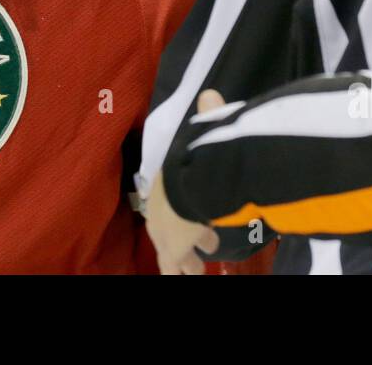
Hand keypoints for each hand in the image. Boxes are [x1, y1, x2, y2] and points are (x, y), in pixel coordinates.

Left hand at [145, 89, 226, 273]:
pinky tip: (189, 278)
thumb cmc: (202, 157)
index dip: (185, 202)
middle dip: (186, 232)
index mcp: (168, 177)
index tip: (197, 211)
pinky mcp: (172, 248)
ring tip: (201, 262)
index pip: (171, 193)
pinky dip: (181, 271)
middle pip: (169, 223)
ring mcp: (164, 229)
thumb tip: (209, 93)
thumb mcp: (206, 132)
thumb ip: (210, 116)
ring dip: (188, 255)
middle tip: (206, 241)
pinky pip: (175, 266)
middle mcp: (161, 204)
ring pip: (173, 248)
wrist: (194, 183)